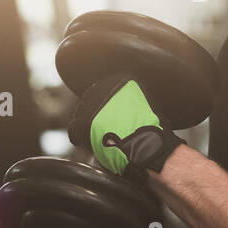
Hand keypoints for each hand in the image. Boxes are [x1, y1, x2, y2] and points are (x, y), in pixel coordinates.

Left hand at [67, 72, 182, 180]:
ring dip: (85, 124)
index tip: (104, 115)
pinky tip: (86, 144)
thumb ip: (127, 99)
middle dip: (93, 113)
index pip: (101, 89)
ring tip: (96, 137)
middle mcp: (106, 88)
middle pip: (89, 99)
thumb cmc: (153, 131)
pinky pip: (74, 129)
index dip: (101, 105)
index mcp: (122, 80)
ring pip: (80, 113)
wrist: (149, 146)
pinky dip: (78, 137)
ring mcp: (94, 104)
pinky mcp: (85, 121)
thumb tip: (115, 107)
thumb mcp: (145, 104)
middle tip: (100, 128)